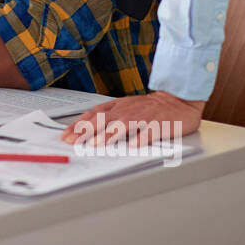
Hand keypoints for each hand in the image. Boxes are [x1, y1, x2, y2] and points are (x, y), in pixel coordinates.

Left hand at [60, 92, 203, 147]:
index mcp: (118, 106)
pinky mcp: (161, 123)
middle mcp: (128, 110)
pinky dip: (142, 138)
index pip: (94, 114)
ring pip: (124, 124)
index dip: (79, 125)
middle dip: (88, 130)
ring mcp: (144, 116)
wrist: (178, 100)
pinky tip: (134, 145)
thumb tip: (86, 131)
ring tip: (97, 144)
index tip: (66, 135)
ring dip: (109, 134)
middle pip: (105, 119)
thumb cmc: (150, 108)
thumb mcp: (126, 108)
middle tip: (75, 141)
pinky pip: (150, 131)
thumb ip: (108, 117)